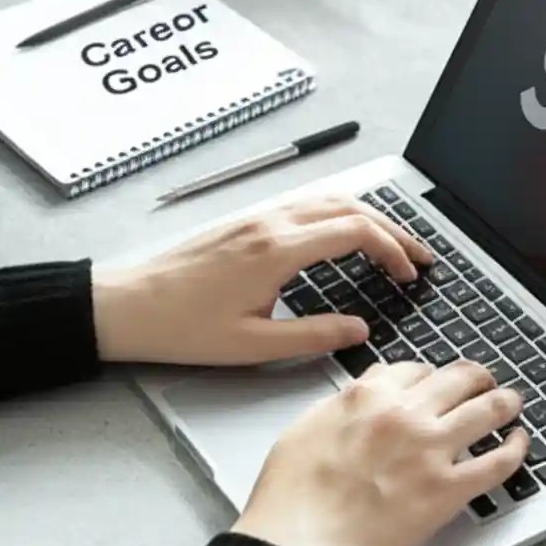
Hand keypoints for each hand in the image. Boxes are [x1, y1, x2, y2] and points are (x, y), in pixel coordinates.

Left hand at [91, 194, 433, 364]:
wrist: (125, 307)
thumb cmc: (181, 328)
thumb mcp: (254, 345)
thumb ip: (314, 336)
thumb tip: (360, 331)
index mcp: (277, 251)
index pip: (355, 232)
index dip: (392, 251)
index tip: (409, 275)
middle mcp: (271, 224)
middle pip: (351, 208)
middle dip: (394, 229)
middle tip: (420, 256)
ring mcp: (258, 218)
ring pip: (330, 199)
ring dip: (370, 217)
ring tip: (394, 243)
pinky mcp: (248, 222)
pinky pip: (308, 204)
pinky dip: (341, 214)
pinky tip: (348, 234)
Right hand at [230, 360, 527, 545]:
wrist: (298, 544)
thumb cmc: (292, 497)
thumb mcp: (307, 427)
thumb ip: (343, 405)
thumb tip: (362, 396)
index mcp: (368, 396)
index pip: (416, 369)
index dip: (431, 375)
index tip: (436, 382)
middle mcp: (406, 414)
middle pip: (460, 378)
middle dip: (476, 377)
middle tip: (484, 382)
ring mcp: (431, 450)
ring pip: (489, 409)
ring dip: (505, 402)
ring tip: (512, 403)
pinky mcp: (448, 490)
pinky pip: (498, 462)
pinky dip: (516, 449)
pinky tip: (519, 442)